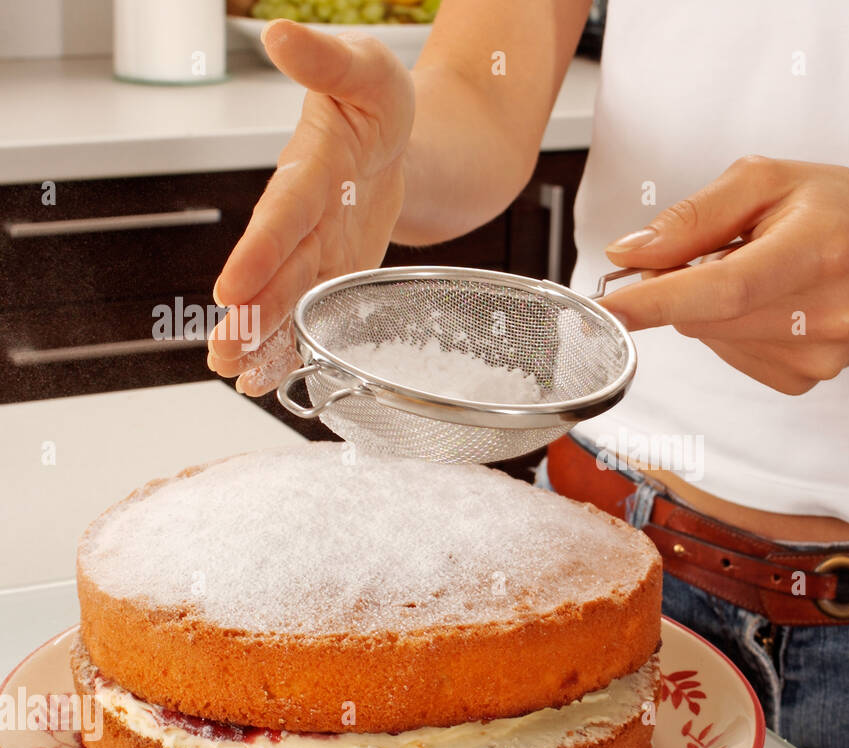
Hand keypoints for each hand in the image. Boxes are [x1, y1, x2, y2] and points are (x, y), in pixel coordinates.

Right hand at [207, 19, 413, 394]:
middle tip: (224, 353)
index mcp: (308, 170)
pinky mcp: (331, 270)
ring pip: (283, 299)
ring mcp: (313, 247)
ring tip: (237, 375)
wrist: (389, 133)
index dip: (258, 252)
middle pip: (273, 269)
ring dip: (261, 337)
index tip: (230, 287)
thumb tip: (282, 34)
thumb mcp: (367, 68)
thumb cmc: (374, 98)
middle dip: (249, 312)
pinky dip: (291, 343)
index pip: (281, 214)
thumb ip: (327, 60)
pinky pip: (309, 311)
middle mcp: (303, 216)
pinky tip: (269, 377)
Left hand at [598, 156, 848, 394]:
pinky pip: (731, 355)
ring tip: (763, 272)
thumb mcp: (770, 180)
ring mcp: (817, 357)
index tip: (608, 306)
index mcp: (817, 250)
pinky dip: (731, 327)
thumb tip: (630, 253)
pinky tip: (772, 303)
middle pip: (705, 315)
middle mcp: (823, 315)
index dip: (658, 299)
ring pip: (710, 337)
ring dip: (710, 305)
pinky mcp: (806, 380)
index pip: (723, 287)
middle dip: (681, 284)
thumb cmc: (846, 211)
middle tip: (715, 249)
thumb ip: (695, 216)